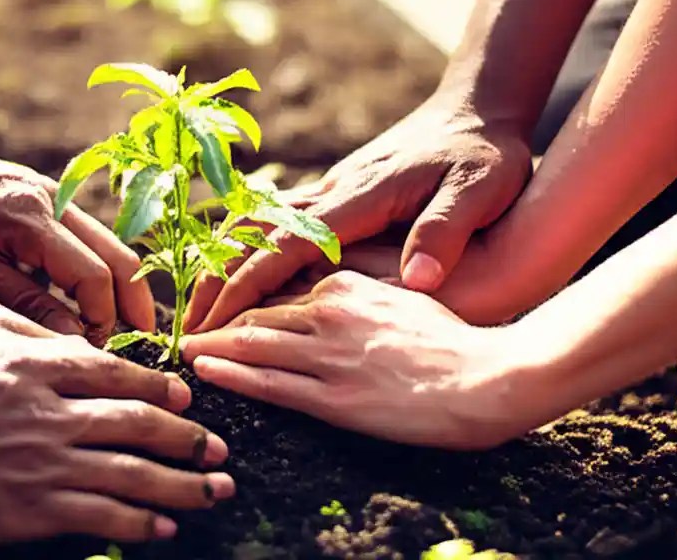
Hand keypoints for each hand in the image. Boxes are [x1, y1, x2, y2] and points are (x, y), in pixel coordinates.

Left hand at [0, 129, 154, 342]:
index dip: (102, 317)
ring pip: (109, 243)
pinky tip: (86, 298)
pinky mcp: (52, 196)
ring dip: (119, 284)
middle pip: (118, 255)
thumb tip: (75, 339)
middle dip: (133, 301)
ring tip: (120, 325)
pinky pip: (87, 235)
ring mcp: (58, 194)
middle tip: (142, 340)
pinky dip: (96, 266)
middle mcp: (56, 200)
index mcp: (32, 220)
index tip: (92, 348)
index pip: (93, 275)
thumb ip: (24, 303)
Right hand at [0, 324, 233, 543]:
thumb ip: (25, 335)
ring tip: (215, 490)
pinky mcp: (24, 510)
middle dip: (187, 437)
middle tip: (219, 449)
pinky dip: (136, 522)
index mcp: (37, 366)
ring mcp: (40, 463)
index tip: (186, 396)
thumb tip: (68, 342)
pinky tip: (162, 528)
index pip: (116, 372)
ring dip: (181, 485)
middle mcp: (50, 412)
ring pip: (130, 473)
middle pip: (137, 422)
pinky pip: (97, 517)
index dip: (159, 385)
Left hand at [182, 271, 529, 449]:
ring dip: (211, 346)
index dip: (242, 298)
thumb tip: (325, 281)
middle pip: (255, 313)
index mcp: (346, 282)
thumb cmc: (456, 338)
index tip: (217, 304)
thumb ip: (361, 283)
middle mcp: (329, 310)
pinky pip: (267, 381)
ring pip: (251, 344)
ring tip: (183, 350)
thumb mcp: (404, 293)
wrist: (493, 378)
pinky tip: (204, 371)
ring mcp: (329, 353)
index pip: (277, 289)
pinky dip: (230, 374)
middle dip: (215, 320)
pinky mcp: (335, 396)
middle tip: (184, 327)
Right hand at [186, 98, 530, 331]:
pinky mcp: (336, 193)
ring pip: (256, 229)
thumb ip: (445, 231)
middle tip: (186, 332)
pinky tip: (238, 277)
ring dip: (223, 268)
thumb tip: (418, 280)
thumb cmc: (484, 154)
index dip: (245, 287)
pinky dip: (247, 251)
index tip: (215, 324)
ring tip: (201, 313)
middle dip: (214, 284)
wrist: (479, 107)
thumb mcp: (478, 191)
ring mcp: (330, 190)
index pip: (284, 246)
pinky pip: (276, 223)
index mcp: (357, 198)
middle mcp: (331, 192)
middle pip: (252, 237)